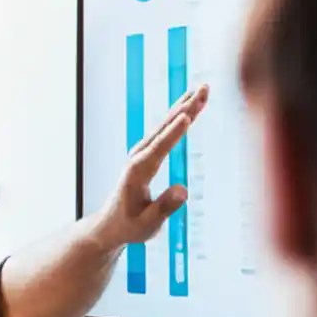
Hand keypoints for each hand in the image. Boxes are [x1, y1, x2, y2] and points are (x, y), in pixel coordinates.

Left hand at [91, 85, 208, 248]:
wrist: (111, 224)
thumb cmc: (130, 227)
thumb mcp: (148, 225)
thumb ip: (164, 208)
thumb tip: (183, 191)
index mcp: (138, 173)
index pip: (159, 149)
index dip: (173, 133)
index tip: (187, 115)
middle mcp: (138, 157)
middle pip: (164, 128)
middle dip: (186, 108)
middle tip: (205, 89)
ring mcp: (142, 153)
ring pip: (165, 125)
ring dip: (185, 106)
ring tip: (203, 89)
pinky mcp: (147, 153)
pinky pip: (165, 130)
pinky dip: (179, 115)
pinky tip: (189, 105)